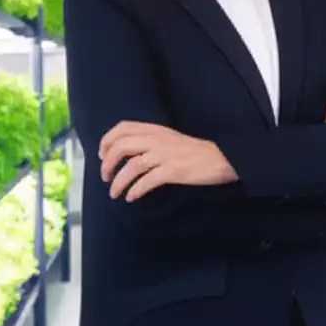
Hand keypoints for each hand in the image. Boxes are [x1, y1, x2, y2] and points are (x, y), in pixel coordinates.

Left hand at [98, 121, 237, 201]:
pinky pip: (147, 181)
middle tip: (105, 177)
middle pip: (121, 146)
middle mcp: (157, 139)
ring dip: (118, 182)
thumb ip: (151, 140)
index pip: (123, 128)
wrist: (223, 158)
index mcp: (155, 130)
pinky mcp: (174, 170)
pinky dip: (135, 190)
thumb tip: (127, 154)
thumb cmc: (196, 151)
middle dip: (107, 163)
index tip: (102, 155)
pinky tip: (131, 197)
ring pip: (131, 166)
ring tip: (114, 193)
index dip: (107, 141)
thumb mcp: (170, 139)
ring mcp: (165, 155)